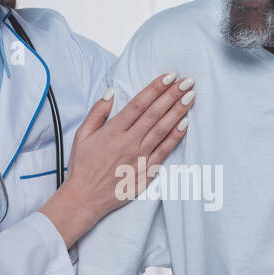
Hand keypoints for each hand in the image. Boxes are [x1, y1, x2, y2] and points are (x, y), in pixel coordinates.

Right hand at [42, 72, 194, 244]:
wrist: (84, 198)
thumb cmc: (83, 166)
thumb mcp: (82, 135)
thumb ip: (98, 111)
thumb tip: (111, 91)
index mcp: (113, 131)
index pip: (139, 104)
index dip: (155, 88)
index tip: (169, 76)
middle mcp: (128, 142)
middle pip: (155, 114)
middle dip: (172, 95)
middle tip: (188, 81)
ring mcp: (139, 157)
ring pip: (163, 129)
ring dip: (178, 111)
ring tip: (191, 96)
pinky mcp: (146, 172)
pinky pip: (164, 151)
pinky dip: (176, 137)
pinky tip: (185, 123)